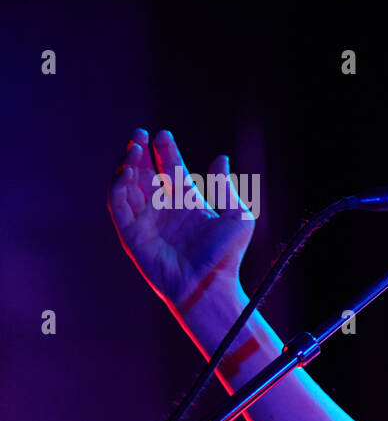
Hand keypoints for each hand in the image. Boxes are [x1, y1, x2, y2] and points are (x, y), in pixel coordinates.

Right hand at [107, 128, 254, 314]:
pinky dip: (117, 186)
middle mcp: (164, 209)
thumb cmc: (227, 256)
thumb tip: (222, 159)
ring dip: (127, 165)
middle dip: (140, 152)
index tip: (162, 134)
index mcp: (187, 202)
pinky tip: (126, 171)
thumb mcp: (237, 217)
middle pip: (145, 173)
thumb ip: (225, 188)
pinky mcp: (131, 234)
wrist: (209, 285)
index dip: (164, 151)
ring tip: (133, 148)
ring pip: (128, 185)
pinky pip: (118, 205)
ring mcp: (146, 220)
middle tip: (139, 134)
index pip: (170, 169)